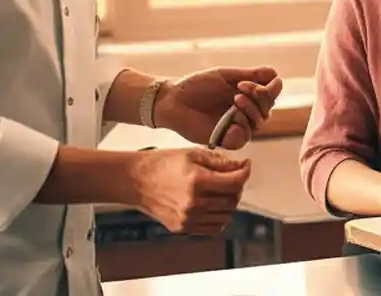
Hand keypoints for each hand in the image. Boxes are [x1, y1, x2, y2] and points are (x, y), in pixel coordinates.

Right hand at [129, 148, 250, 234]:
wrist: (135, 181)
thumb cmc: (161, 164)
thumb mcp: (192, 153)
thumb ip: (219, 161)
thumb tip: (240, 166)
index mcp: (197, 181)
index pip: (235, 182)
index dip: (245, 171)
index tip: (245, 165)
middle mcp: (193, 203)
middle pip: (232, 199)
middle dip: (238, 186)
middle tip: (233, 176)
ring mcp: (188, 218)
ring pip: (226, 215)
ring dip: (230, 202)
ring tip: (223, 190)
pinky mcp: (182, 228)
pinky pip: (213, 228)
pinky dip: (220, 217)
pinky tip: (215, 205)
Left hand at [155, 66, 283, 148]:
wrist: (173, 100)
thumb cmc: (196, 85)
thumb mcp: (226, 75)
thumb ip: (252, 75)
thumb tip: (276, 76)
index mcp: (247, 93)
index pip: (272, 92)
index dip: (270, 87)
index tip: (249, 81)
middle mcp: (245, 110)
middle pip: (269, 106)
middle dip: (260, 96)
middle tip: (241, 88)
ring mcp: (237, 125)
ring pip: (259, 121)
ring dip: (251, 109)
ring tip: (235, 99)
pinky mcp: (226, 139)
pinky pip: (244, 137)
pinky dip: (242, 127)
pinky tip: (233, 119)